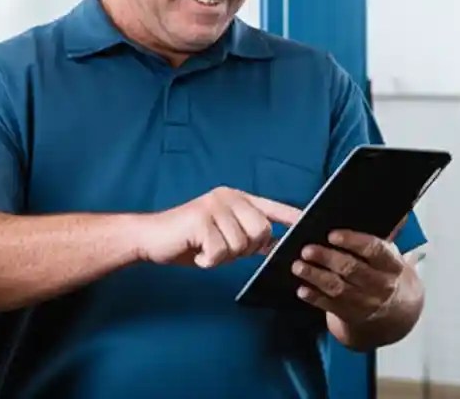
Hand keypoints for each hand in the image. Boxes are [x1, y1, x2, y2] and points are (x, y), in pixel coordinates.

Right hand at [135, 187, 301, 268]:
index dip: (291, 216)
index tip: (309, 224)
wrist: (150, 238)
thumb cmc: (188, 240)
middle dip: (245, 249)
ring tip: (206, 249)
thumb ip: (246, 235)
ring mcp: (214, 206)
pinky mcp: (201, 219)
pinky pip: (221, 252)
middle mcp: (228, 197)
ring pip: (240, 245)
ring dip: (223, 257)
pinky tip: (197, 253)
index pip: (271, 206)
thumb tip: (274, 242)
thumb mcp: (222, 235)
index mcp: (235, 198)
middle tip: (221, 249)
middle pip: (261, 231)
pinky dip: (209, 261)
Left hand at [290, 225, 406, 323]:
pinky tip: (302, 289)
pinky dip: (314, 298)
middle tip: (307, 249)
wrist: (393, 310)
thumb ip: (379, 230)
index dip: (353, 241)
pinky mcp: (350, 314)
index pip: (374, 250)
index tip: (332, 234)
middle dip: (327, 258)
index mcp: (391, 264)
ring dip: (315, 277)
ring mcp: (365, 301)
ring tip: (298, 266)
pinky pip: (330, 306)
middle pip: (352, 269)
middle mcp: (380, 284)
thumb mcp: (386, 252)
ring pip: (338, 288)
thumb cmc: (383, 271)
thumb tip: (385, 204)